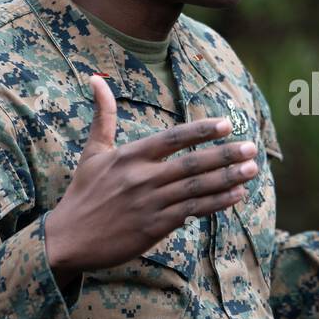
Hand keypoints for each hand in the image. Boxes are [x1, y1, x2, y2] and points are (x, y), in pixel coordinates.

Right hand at [45, 75, 260, 277]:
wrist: (68, 240)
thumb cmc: (83, 193)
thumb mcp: (92, 152)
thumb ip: (103, 116)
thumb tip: (96, 78)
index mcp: (129, 157)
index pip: (172, 138)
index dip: (200, 130)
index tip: (225, 124)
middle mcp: (142, 178)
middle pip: (191, 164)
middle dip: (225, 155)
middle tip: (251, 148)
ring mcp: (150, 203)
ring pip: (196, 188)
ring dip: (227, 179)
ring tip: (251, 170)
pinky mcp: (154, 227)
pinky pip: (192, 212)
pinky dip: (216, 204)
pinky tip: (236, 196)